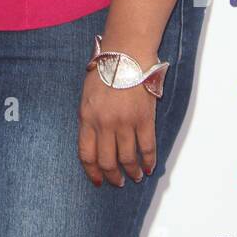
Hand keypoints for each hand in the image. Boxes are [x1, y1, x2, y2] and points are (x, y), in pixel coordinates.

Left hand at [77, 67, 156, 187]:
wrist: (125, 55)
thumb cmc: (105, 72)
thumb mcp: (86, 96)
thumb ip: (88, 119)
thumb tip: (94, 143)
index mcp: (86, 117)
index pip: (86, 154)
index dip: (92, 172)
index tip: (98, 180)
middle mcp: (104, 123)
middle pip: (107, 161)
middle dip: (112, 176)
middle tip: (118, 181)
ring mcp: (125, 122)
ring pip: (128, 158)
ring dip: (132, 172)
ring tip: (135, 176)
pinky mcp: (144, 119)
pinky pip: (147, 147)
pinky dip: (149, 161)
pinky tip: (149, 167)